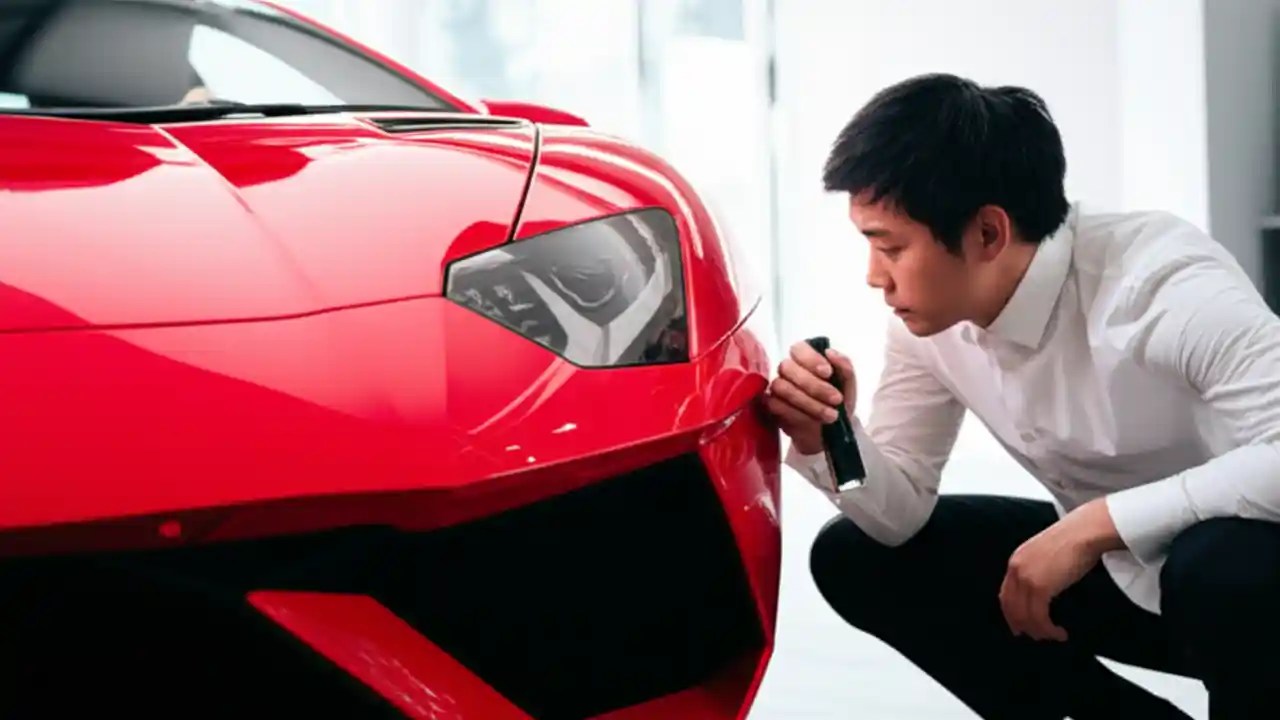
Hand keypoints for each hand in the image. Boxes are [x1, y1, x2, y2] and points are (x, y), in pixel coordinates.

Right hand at [764, 340, 856, 454]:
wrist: (828, 434)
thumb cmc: (836, 404)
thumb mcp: (847, 387)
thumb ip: (844, 368)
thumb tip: (830, 353)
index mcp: (805, 360)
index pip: (799, 348)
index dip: (811, 359)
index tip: (828, 373)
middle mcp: (788, 371)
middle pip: (788, 367)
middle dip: (814, 385)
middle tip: (836, 399)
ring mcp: (776, 388)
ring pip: (782, 387)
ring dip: (808, 402)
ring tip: (830, 415)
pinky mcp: (770, 406)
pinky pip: (775, 405)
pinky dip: (796, 414)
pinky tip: (812, 420)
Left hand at [999, 498, 1124, 641]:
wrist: (1084, 532)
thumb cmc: (1074, 539)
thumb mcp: (1046, 553)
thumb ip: (1038, 568)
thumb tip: (1044, 587)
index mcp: (1016, 560)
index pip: (1006, 593)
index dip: (1011, 613)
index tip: (1017, 626)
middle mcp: (1016, 569)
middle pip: (1012, 607)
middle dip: (1022, 625)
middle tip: (1035, 637)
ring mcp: (1026, 578)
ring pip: (1025, 615)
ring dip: (1039, 631)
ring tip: (1053, 636)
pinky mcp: (1040, 587)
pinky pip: (1039, 617)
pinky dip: (1048, 629)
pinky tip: (1060, 632)